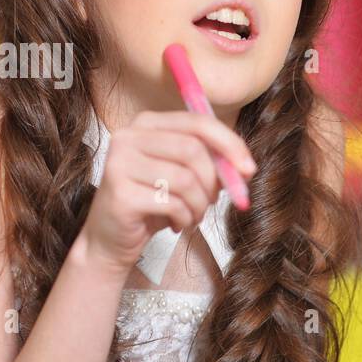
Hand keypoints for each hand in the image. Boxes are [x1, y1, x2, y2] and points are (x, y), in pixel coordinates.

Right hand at [76, 110, 255, 278]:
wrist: (112, 239)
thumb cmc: (153, 204)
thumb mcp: (186, 177)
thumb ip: (213, 165)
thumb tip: (245, 168)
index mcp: (147, 123)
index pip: (197, 122)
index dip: (230, 144)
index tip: (250, 169)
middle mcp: (128, 136)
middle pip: (193, 150)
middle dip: (214, 181)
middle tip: (211, 201)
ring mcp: (119, 163)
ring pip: (185, 180)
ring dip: (199, 205)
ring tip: (192, 215)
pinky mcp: (120, 193)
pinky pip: (172, 204)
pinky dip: (185, 218)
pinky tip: (176, 223)